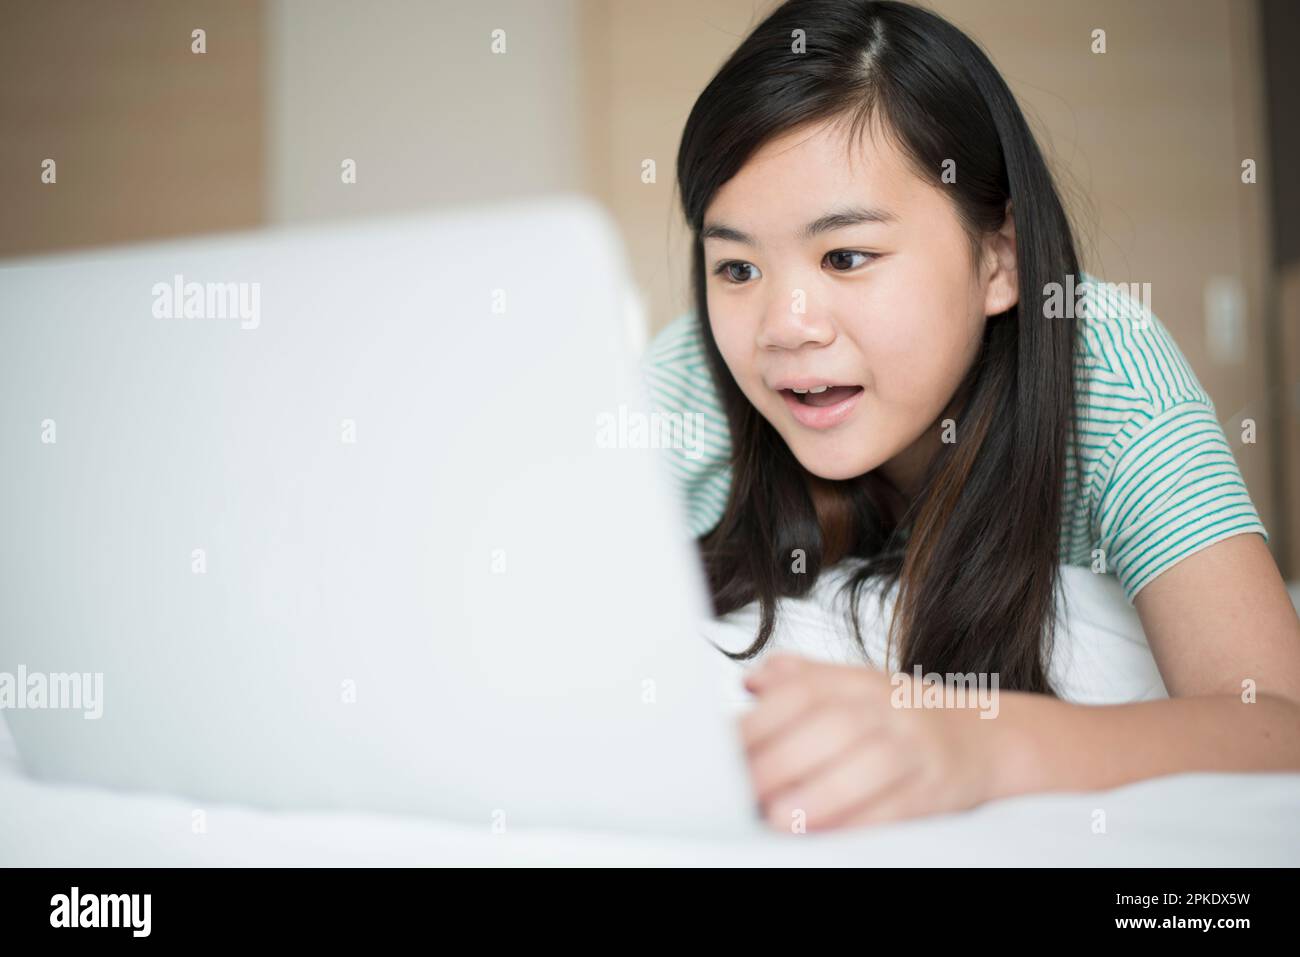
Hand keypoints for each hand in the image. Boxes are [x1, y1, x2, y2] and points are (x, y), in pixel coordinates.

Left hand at [739, 652, 995, 831]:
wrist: (980, 737)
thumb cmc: (896, 716)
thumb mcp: (852, 685)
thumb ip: (799, 678)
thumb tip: (751, 681)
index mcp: (858, 681)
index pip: (805, 689)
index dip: (762, 719)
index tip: (725, 749)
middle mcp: (888, 708)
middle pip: (833, 726)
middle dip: (781, 760)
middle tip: (743, 789)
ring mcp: (915, 747)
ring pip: (870, 766)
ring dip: (820, 794)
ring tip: (778, 817)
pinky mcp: (935, 789)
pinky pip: (897, 808)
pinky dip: (858, 823)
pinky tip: (824, 833)